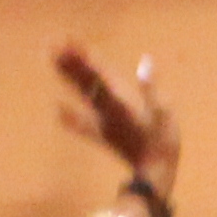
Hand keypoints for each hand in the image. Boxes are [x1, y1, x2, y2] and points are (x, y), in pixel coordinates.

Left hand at [53, 44, 178, 196]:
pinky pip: (83, 125)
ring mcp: (102, 123)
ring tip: (55, 61)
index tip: (68, 40)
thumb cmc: (161, 144)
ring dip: (68, 78)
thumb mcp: (164, 113)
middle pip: (84, 81)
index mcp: (119, 101)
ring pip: (82, 95)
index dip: (83, 56)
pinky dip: (70, 117)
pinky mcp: (104, 136)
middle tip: (52, 43)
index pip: (97, 73)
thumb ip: (150, 87)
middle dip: (70, 62)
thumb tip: (145, 61)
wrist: (154, 176)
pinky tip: (56, 109)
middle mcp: (105, 109)